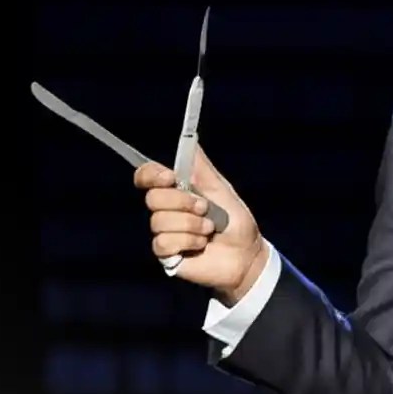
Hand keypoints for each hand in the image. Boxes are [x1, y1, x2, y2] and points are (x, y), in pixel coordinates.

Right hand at [134, 145, 267, 303]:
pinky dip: (188, 241)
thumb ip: (202, 167)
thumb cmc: (235, 221)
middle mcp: (165, 210)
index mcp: (176, 190)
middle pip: (152, 198)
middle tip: (205, 209)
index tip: (170, 178)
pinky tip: (201, 244)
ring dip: (192, 225)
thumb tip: (191, 139)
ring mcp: (164, 232)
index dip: (151, 175)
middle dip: (183, 202)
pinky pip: (163, 242)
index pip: (146, 176)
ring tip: (209, 230)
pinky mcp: (166, 254)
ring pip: (160, 221)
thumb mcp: (221, 189)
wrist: (246, 253)